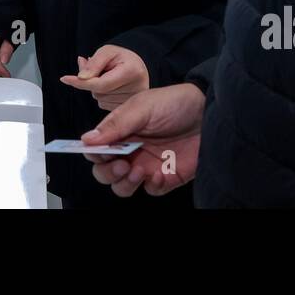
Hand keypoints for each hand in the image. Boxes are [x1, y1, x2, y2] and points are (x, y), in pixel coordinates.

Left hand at [58, 45, 149, 109]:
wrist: (137, 67)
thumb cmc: (122, 58)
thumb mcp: (108, 51)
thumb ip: (94, 63)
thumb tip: (81, 77)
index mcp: (132, 72)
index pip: (100, 83)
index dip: (81, 82)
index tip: (65, 79)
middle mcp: (135, 90)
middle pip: (98, 91)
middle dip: (91, 80)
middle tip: (98, 68)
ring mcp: (131, 103)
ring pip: (98, 98)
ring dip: (96, 87)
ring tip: (108, 76)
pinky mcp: (126, 110)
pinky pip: (103, 104)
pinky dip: (101, 94)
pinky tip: (110, 86)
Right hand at [81, 83, 205, 197]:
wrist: (207, 112)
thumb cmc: (174, 103)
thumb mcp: (142, 107)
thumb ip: (115, 125)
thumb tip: (86, 140)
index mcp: (120, 132)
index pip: (96, 150)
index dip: (93, 154)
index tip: (99, 153)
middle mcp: (130, 151)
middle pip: (104, 173)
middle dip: (107, 173)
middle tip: (121, 164)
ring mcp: (146, 165)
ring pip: (122, 187)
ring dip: (124, 184)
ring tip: (137, 170)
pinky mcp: (166, 177)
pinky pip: (150, 191)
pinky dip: (151, 186)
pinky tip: (159, 172)